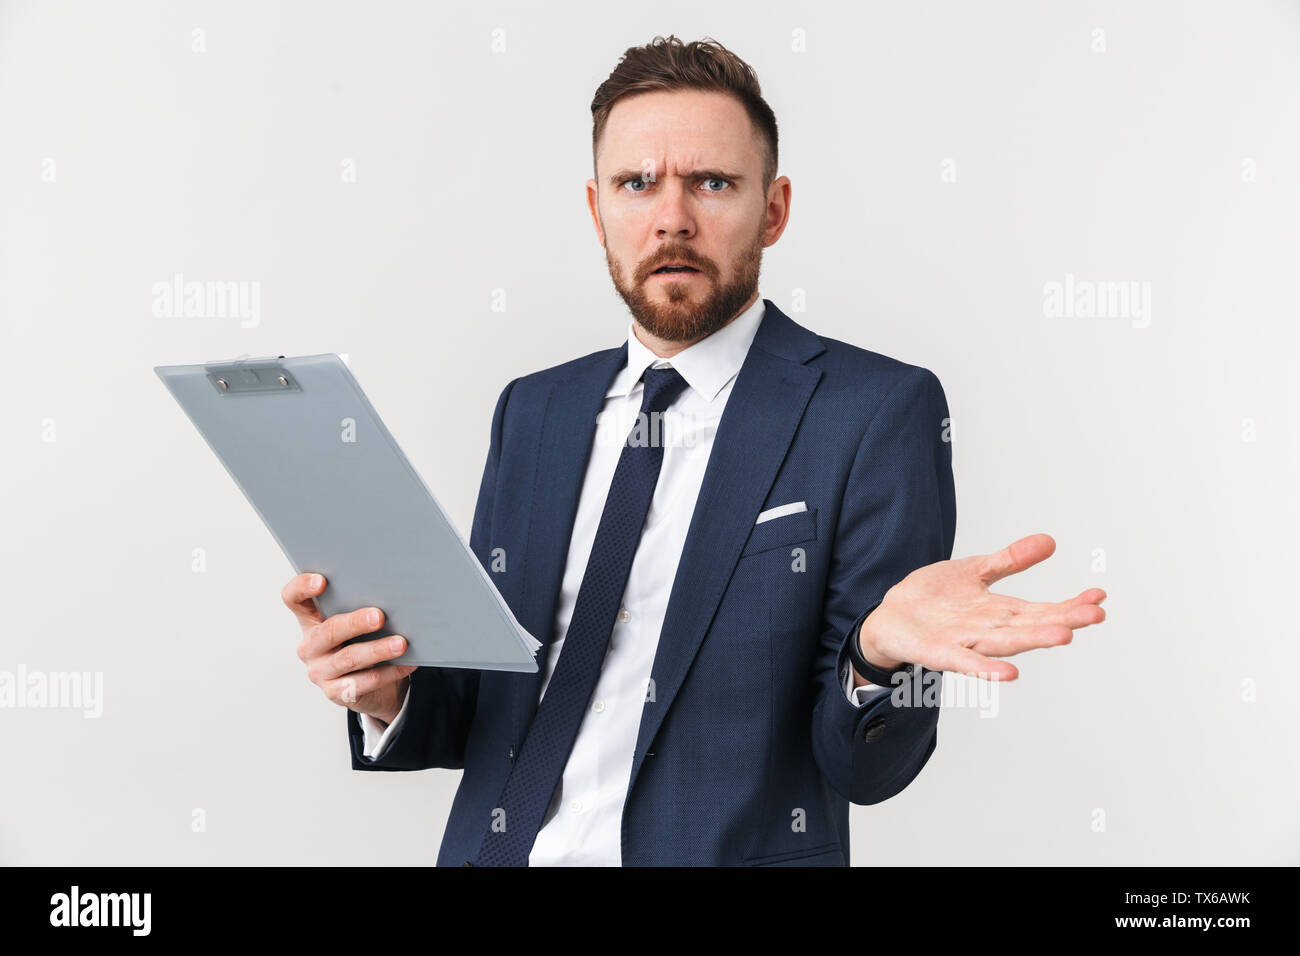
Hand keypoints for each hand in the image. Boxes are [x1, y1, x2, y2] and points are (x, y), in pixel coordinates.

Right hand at [281, 572, 417, 723]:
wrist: (375, 688)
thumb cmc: (366, 643)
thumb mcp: (359, 625)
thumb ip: (364, 607)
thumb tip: (394, 594)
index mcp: (311, 620)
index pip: (294, 599)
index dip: (302, 587)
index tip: (322, 580)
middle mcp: (311, 646)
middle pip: (328, 631)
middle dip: (355, 623)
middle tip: (379, 616)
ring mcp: (320, 672)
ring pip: (349, 658)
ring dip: (377, 649)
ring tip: (401, 643)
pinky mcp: (336, 693)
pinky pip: (363, 682)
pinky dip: (388, 672)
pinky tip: (407, 664)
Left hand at [855, 533, 1105, 681]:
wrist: (889, 615)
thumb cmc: (934, 598)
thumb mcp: (975, 570)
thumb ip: (1010, 560)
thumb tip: (1049, 541)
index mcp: (1000, 612)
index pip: (1041, 609)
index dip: (1070, 605)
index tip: (1100, 596)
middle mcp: (988, 630)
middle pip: (1030, 625)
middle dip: (1063, 621)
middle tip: (1096, 614)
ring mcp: (965, 643)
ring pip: (1004, 643)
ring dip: (1033, 641)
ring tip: (1064, 636)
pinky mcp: (938, 653)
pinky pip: (964, 663)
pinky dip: (985, 669)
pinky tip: (1009, 674)